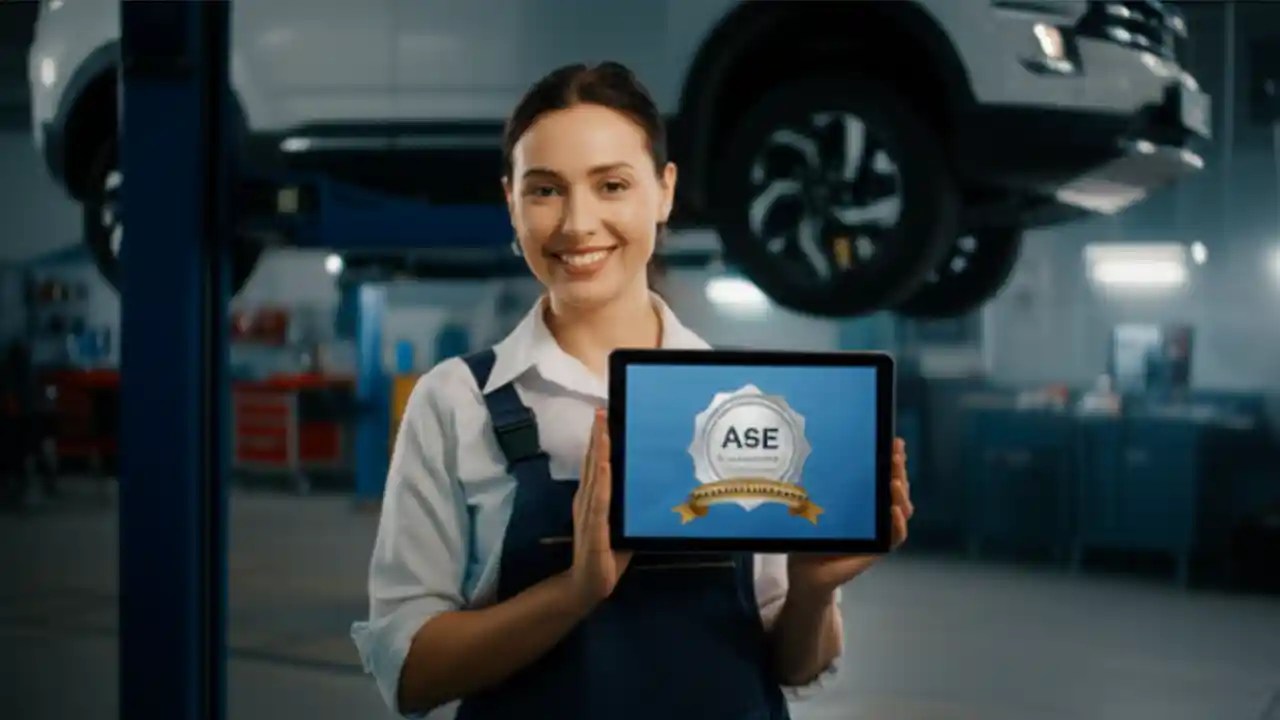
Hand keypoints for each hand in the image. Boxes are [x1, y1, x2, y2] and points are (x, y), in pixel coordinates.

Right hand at [568, 408, 632, 609]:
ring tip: (602, 428)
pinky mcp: (595, 527)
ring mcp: (589, 512)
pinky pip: (600, 500)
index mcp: (592, 500)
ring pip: (595, 474)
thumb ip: (630, 515)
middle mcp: (588, 500)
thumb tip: (652, 499)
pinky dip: (602, 480)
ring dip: (599, 450)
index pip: (596, 465)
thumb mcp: (621, 530)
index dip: (598, 442)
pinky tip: (605, 464)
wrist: (586, 586)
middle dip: (597, 437)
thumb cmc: (605, 559)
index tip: (603, 419)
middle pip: (593, 463)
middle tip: (601, 411)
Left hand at [787, 438, 912, 598]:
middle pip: (896, 488)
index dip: (892, 459)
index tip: (894, 441)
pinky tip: (894, 511)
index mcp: (864, 501)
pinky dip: (897, 524)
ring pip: (901, 510)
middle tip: (896, 454)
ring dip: (901, 494)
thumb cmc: (810, 537)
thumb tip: (818, 454)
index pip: (883, 476)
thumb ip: (821, 488)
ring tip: (895, 481)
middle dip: (899, 469)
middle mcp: (876, 514)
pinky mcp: (877, 550)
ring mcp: (879, 532)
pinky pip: (894, 537)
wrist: (805, 573)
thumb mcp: (813, 506)